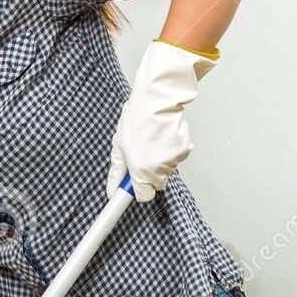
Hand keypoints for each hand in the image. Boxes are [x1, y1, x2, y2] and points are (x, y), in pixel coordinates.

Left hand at [106, 39, 218, 203]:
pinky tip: (162, 136)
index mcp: (141, 172)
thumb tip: (111, 190)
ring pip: (166, 170)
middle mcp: (159, 170)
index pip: (143, 197)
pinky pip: (175, 158)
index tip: (132, 184)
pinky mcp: (185, 150)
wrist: (157, 99)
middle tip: (140, 153)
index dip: (137, 189)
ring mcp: (174, 160)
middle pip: (155, 184)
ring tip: (151, 139)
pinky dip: (170, 150)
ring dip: (159, 160)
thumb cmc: (136, 119)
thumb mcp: (118, 147)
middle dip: (147, 174)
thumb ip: (116, 172)